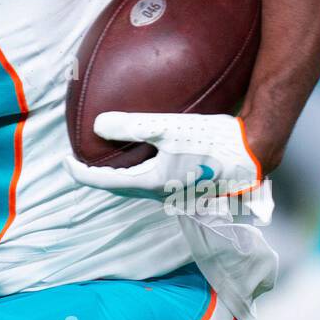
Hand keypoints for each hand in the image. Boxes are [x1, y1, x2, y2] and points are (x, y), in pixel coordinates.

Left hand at [65, 112, 263, 206]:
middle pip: (120, 188)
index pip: (104, 182)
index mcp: (151, 184)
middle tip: (82, 160)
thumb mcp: (169, 128)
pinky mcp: (191, 186)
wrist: (255, 154)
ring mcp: (177, 193)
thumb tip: (96, 125)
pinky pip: (155, 181)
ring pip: (138, 187)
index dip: (80, 173)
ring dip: (121, 175)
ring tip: (110, 158)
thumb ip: (132, 126)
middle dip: (99, 176)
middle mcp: (162, 194)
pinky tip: (148, 154)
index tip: (64, 162)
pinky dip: (141, 171)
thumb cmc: (214, 141)